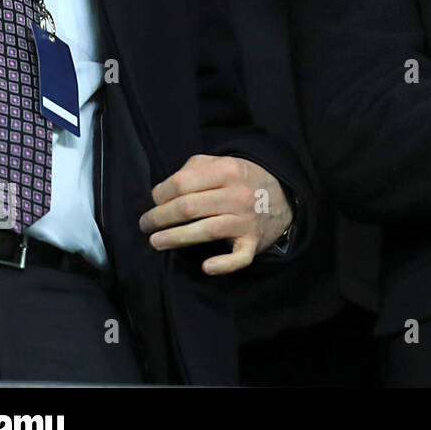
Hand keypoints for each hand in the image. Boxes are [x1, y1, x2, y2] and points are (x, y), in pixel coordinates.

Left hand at [138, 154, 293, 274]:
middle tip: (146, 224)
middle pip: (188, 207)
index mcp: (228, 170)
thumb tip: (164, 191)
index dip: (160, 195)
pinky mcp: (254, 242)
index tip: (154, 202)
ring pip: (205, 231)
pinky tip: (207, 266)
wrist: (284, 196)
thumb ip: (194, 168)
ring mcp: (247, 220)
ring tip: (155, 241)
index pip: (182, 184)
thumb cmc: (242, 180)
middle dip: (159, 218)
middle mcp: (238, 195)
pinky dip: (224, 264)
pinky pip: (239, 257)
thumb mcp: (222, 163)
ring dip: (175, 238)